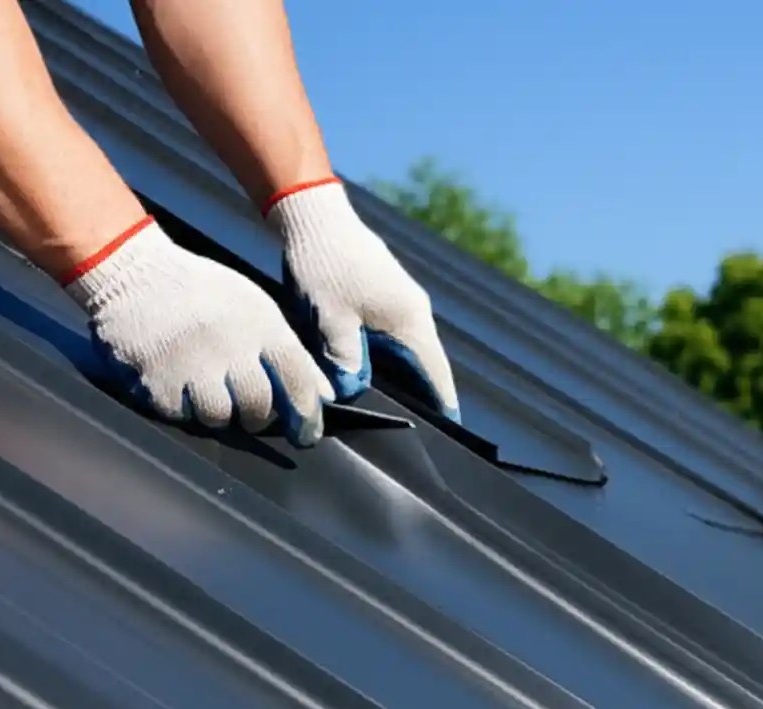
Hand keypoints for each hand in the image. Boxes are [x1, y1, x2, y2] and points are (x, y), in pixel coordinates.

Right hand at [65, 218, 334, 446]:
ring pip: (220, 417)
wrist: (134, 272)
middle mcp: (229, 346)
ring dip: (221, 415)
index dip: (307, 414)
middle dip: (259, 417)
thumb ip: (290, 353)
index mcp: (259, 325)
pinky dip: (186, 409)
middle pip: (258, 406)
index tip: (307, 434)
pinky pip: (182, 415)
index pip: (296, 378)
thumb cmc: (202, 292)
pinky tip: (183, 388)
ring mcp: (191, 365)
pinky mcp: (158, 382)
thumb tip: (323, 395)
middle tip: (252, 413)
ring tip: (213, 395)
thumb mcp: (255, 308)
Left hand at [265, 179, 459, 420]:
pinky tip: (371, 374)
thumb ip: (346, 361)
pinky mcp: (387, 295)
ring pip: (410, 352)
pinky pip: (396, 337)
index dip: (442, 407)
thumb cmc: (322, 266)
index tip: (448, 436)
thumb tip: (354, 393)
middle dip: (424, 398)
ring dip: (405, 378)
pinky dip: (391, 359)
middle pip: (428, 367)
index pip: (437, 376)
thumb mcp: (329, 321)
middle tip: (415, 432)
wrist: (314, 217)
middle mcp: (415, 312)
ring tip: (394, 410)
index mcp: (410, 321)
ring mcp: (403, 301)